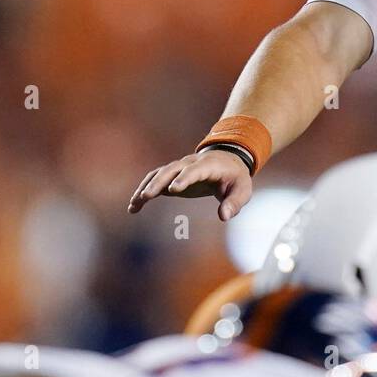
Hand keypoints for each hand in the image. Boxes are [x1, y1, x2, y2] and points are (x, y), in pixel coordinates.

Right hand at [127, 149, 252, 221]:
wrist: (228, 160)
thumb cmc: (235, 178)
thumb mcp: (242, 190)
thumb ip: (234, 203)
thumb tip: (224, 217)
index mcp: (209, 164)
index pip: (194, 170)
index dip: (184, 178)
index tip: (173, 190)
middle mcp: (190, 163)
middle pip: (171, 169)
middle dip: (158, 182)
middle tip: (146, 197)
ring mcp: (179, 168)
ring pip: (159, 173)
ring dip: (146, 187)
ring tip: (135, 204)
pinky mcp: (172, 176)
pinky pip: (154, 180)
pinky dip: (144, 191)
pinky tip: (134, 208)